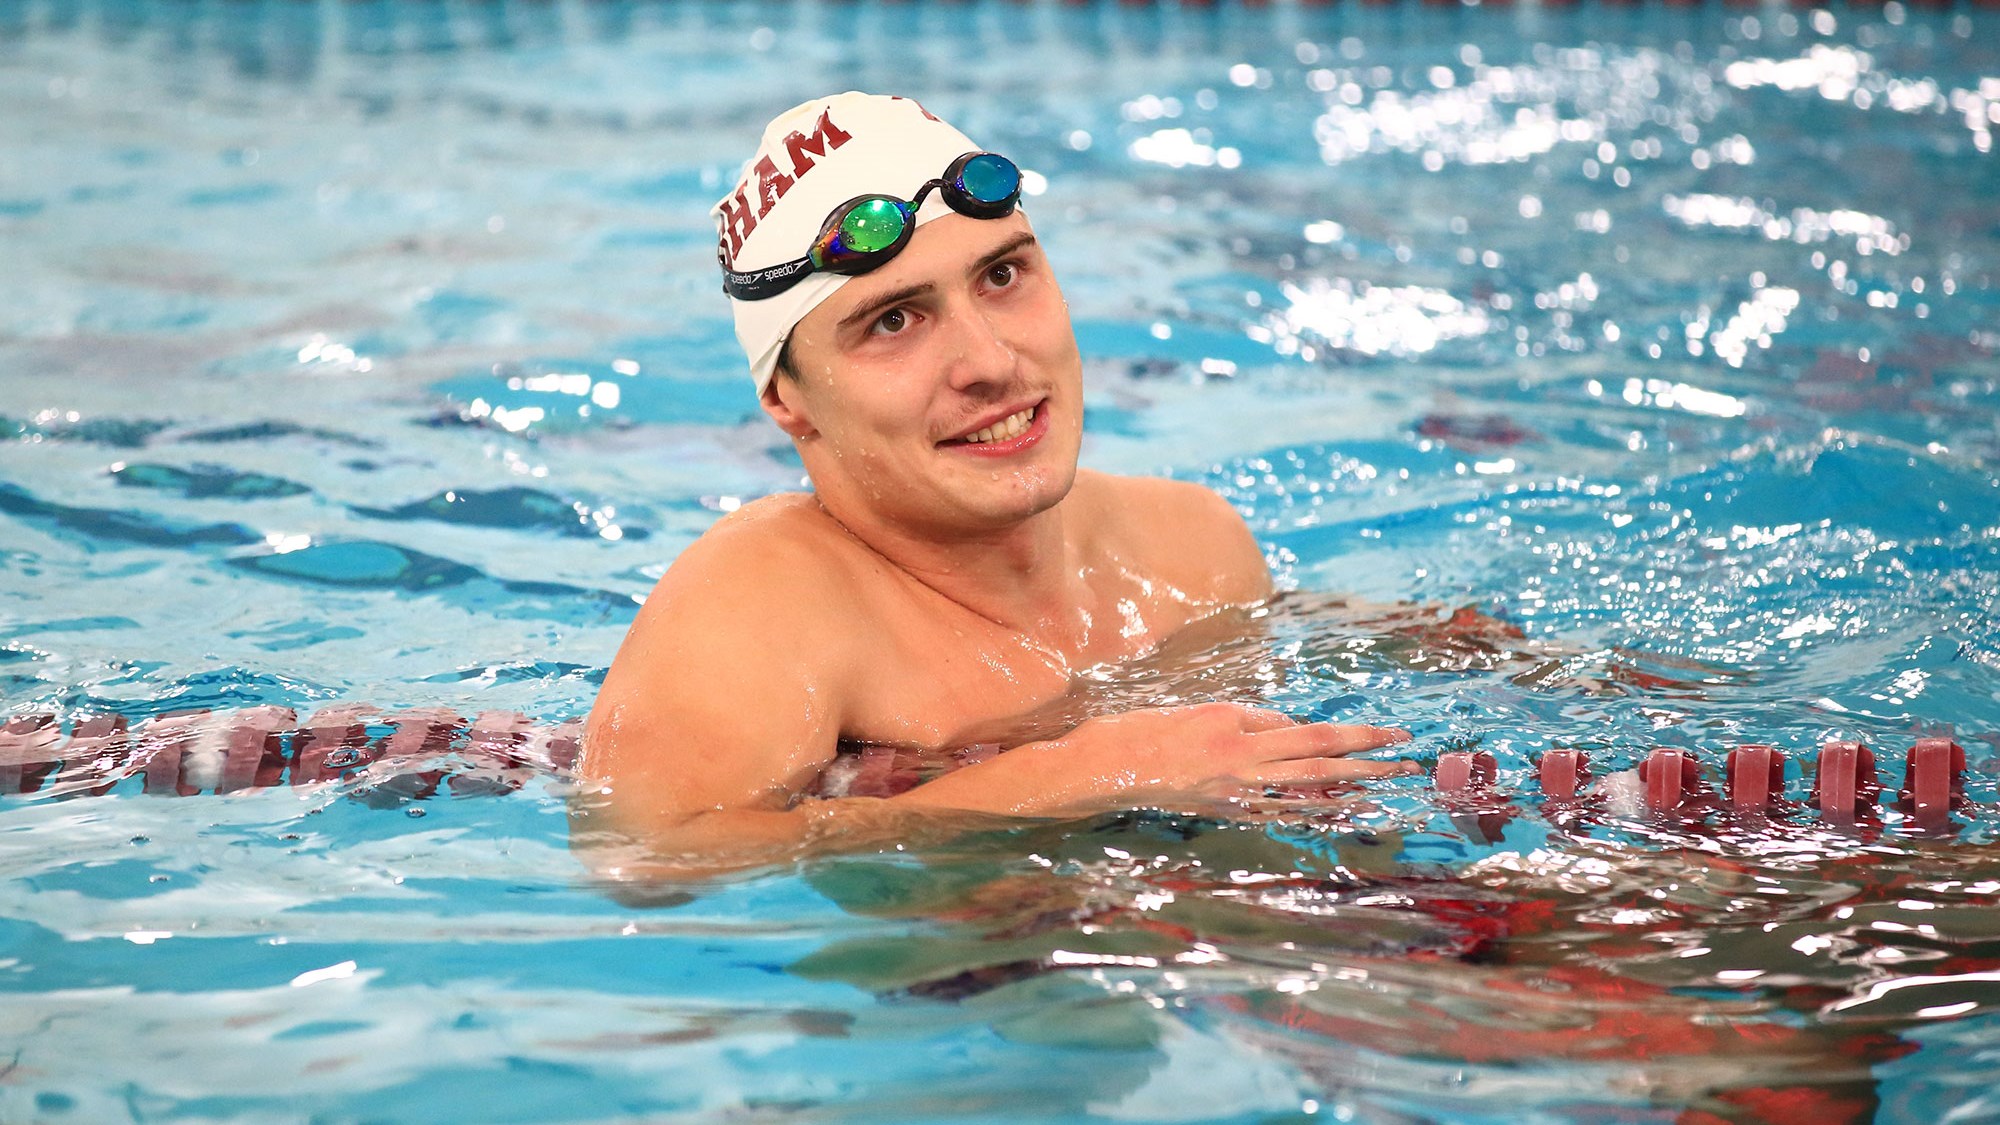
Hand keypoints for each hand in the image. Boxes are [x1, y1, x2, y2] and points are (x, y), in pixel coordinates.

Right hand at [1029, 701, 1413, 813]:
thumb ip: (1233, 721)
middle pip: (1316, 750)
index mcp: (1229, 722)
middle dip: (1366, 750)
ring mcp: (1232, 787)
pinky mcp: (1220, 810)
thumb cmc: (1131, 733)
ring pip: (1306, 782)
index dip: (1340, 733)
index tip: (1378, 735)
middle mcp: (1238, 753)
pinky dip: (1312, 810)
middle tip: (1405, 750)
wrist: (1094, 769)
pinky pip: (1276, 810)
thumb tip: (1271, 729)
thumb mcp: (1188, 712)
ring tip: (1391, 780)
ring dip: (1354, 781)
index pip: (1298, 728)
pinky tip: (1339, 812)